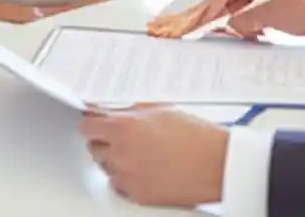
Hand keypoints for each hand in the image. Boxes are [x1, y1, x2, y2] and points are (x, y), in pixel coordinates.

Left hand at [79, 106, 227, 205]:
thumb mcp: (161, 110)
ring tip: (142, 153)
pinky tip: (144, 169)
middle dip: (106, 141)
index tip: (96, 124)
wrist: (216, 164)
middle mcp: (121, 153)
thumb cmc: (196, 136)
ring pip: (106, 167)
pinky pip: (118, 185)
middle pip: (94, 147)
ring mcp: (127, 176)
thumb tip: (113, 112)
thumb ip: (131, 111)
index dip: (93, 124)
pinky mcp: (137, 195)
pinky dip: (126, 178)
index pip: (87, 126)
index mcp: (124, 127)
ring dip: (116, 159)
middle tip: (125, 137)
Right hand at [147, 0, 304, 39]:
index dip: (212, 4)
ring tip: (203, 25)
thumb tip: (231, 24)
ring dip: (220, 12)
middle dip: (209, 7)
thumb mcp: (280, 16)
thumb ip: (251, 19)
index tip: (199, 18)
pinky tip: (227, 25)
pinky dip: (233, 15)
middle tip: (192, 22)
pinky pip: (242, 4)